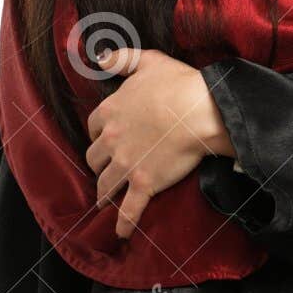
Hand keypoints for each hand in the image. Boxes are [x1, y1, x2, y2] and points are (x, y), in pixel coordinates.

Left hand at [85, 47, 235, 239]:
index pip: (93, 127)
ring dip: (103, 193)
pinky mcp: (144, 184)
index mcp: (111, 111)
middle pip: (94, 158)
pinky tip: (120, 234)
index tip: (103, 139)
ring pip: (105, 184)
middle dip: (98, 164)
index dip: (98, 134)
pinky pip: (129, 210)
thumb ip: (122, 59)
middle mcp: (112, 140)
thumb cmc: (178, 84)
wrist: (199, 110)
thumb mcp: (148, 62)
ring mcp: (126, 164)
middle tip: (105, 169)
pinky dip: (123, 224)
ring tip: (103, 201)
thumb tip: (101, 59)